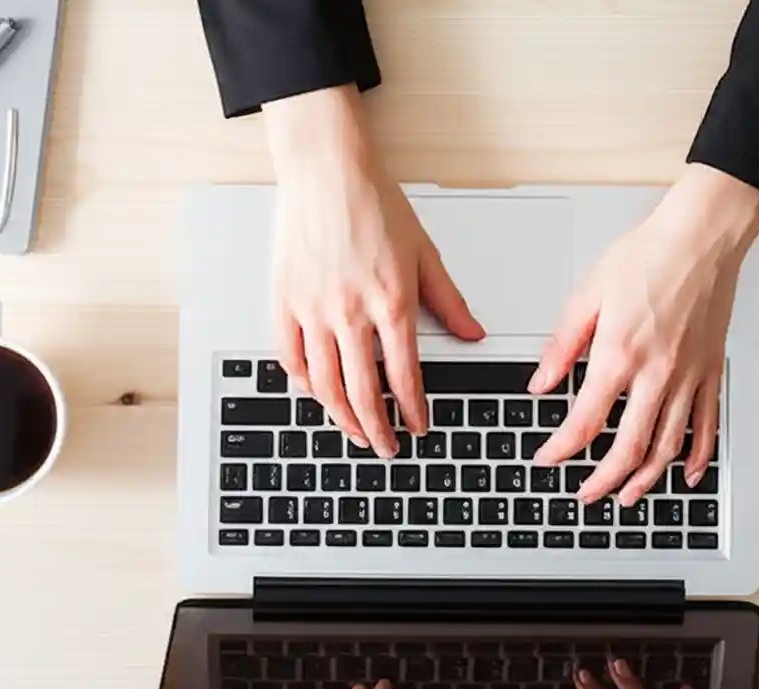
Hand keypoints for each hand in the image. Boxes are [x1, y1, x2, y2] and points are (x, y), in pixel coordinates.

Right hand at [264, 86, 484, 455]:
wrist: (327, 171)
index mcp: (391, 300)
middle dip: (378, 428)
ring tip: (355, 432)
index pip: (404, 374)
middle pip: (362, 390)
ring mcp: (313, 308)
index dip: (413, 409)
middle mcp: (350, 311)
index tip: (418, 426)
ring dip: (342, 417)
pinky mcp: (284, 301)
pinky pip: (291, 357)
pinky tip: (318, 394)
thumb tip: (474, 334)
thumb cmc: (374, 204)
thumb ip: (448, 301)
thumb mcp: (424, 252)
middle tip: (387, 447)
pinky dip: (305, 383)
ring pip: (325, 383)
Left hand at [531, 164, 758, 504]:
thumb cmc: (648, 256)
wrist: (701, 237)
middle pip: (629, 448)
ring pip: (669, 446)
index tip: (547, 459)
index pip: (584, 421)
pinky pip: (708, 425)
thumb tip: (539, 382)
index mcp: (619, 356)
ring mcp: (689, 376)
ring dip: (646, 479)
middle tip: (585, 494)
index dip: (561, 449)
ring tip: (627, 496)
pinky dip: (697, 455)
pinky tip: (685, 473)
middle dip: (603, 479)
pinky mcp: (711, 371)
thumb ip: (562, 346)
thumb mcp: (587, 295)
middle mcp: (657, 374)